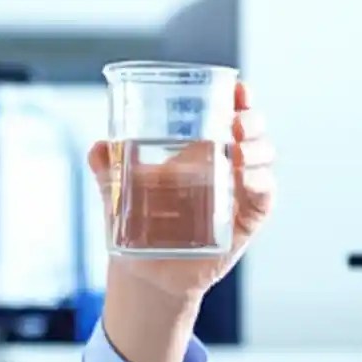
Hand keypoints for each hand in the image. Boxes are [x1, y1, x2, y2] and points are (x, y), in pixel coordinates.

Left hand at [88, 81, 275, 361]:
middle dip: (252, 120)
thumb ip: (106, 170)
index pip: (229, 115)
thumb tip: (97, 148)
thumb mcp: (118, 194)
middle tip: (237, 120)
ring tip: (238, 149)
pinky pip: (263, 198)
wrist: (146, 274)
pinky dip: (260, 184)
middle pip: (253, 133)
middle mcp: (226, 168)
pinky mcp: (245, 222)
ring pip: (263, 160)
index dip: (240, 99)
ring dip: (258, 149)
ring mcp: (239, 194)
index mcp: (201, 152)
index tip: (239, 87)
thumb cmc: (136, 227)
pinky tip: (247, 179)